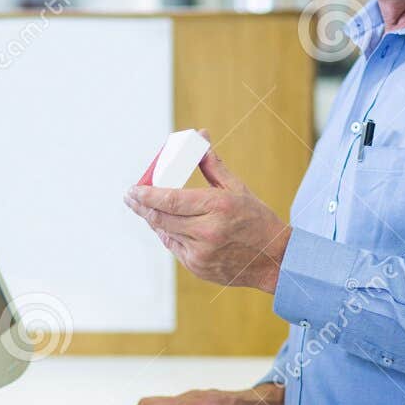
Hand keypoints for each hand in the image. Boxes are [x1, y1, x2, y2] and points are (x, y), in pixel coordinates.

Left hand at [124, 141, 291, 293]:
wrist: (274, 260)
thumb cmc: (257, 219)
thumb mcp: (237, 188)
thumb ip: (212, 165)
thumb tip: (200, 137)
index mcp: (217, 207)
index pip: (170, 199)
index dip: (147, 194)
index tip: (132, 189)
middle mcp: (207, 232)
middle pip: (161, 217)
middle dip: (141, 206)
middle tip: (130, 197)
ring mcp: (201, 253)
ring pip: (165, 233)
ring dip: (153, 219)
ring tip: (144, 207)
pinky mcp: (198, 268)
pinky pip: (174, 247)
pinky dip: (167, 234)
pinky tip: (165, 225)